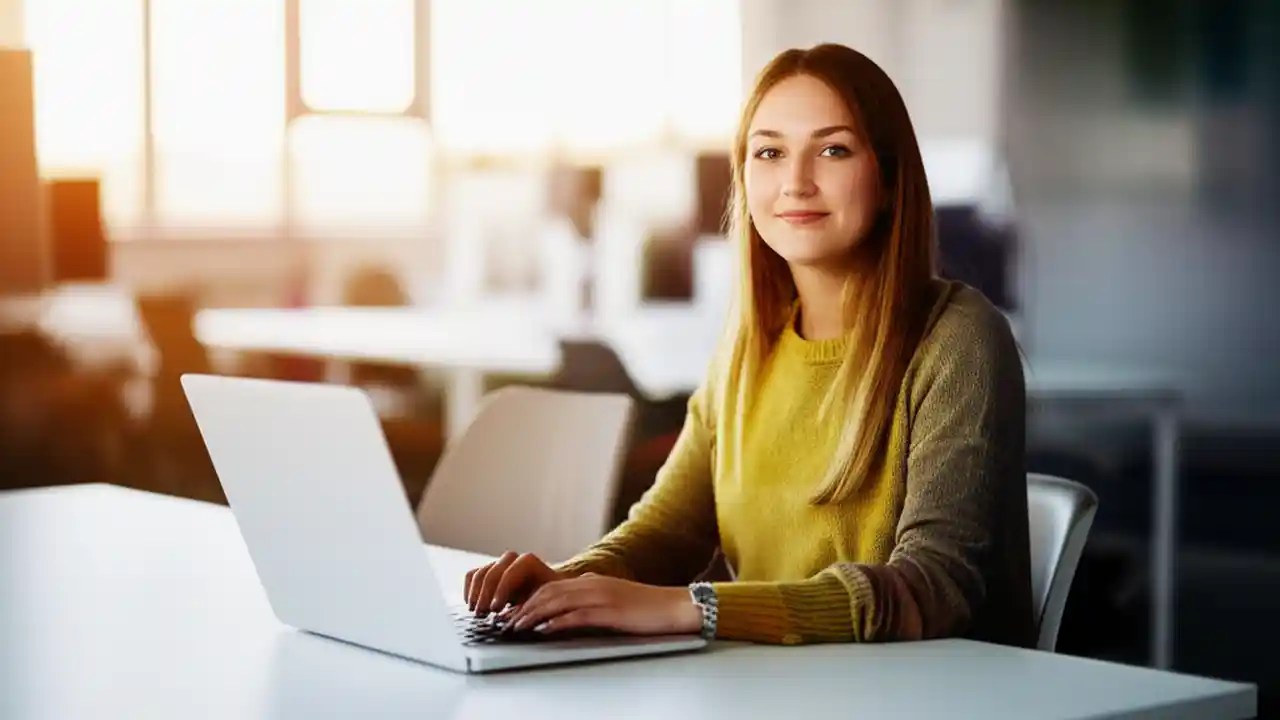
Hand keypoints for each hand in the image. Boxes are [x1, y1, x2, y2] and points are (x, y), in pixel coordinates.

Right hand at [464, 552, 564, 615]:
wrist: (546, 595)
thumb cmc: (547, 600)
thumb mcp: (543, 603)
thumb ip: (530, 607)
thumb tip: (514, 621)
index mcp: (529, 563)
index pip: (511, 571)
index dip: (501, 590)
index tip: (496, 609)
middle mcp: (512, 560)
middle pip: (492, 571)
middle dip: (485, 594)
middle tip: (482, 613)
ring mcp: (498, 565)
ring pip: (480, 573)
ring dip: (476, 594)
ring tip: (478, 612)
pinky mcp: (487, 572)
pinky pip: (472, 575)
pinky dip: (469, 590)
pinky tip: (472, 604)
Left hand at [504, 574, 701, 635]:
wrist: (675, 606)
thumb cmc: (645, 607)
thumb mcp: (612, 599)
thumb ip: (589, 601)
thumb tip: (565, 613)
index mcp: (591, 581)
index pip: (551, 587)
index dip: (528, 600)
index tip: (512, 614)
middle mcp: (593, 584)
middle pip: (548, 592)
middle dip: (523, 607)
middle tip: (506, 622)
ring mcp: (602, 596)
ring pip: (558, 601)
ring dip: (533, 614)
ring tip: (517, 627)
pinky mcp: (611, 611)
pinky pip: (578, 615)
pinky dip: (558, 621)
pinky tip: (545, 629)